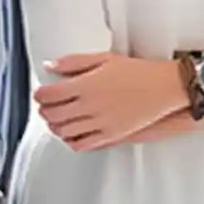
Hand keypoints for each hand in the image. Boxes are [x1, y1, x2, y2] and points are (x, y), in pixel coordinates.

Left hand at [35, 52, 185, 151]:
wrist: (164, 88)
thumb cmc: (137, 71)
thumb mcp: (103, 59)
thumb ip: (74, 62)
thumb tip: (51, 65)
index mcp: (86, 85)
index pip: (50, 94)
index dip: (40, 95)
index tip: (39, 93)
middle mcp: (90, 106)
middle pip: (54, 114)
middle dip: (44, 110)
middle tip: (44, 106)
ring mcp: (100, 123)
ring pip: (65, 131)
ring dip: (54, 126)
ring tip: (54, 119)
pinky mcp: (110, 136)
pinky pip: (82, 144)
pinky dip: (70, 140)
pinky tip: (70, 133)